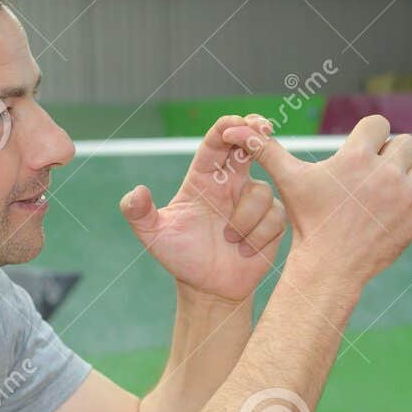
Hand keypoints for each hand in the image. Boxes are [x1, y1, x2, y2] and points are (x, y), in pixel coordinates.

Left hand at [120, 114, 286, 302]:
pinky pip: (275, 216)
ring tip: (230, 241)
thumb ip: (138, 213)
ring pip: (261, 191)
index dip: (228, 127)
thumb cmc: (181, 257)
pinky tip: (245, 251)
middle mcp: (230, 184)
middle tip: (265, 128)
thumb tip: (136, 193)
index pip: (217, 142)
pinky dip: (258, 236)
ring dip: (245, 219)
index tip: (238, 123)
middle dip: (258, 133)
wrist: (208, 288)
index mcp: (203, 178)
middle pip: (249, 146)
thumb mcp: (153, 235)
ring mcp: (253, 201)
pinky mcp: (272, 221)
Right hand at [252, 115, 411, 292]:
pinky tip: (394, 207)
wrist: (330, 266)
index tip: (358, 155)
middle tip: (371, 176)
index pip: (379, 124)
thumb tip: (236, 130)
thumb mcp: (288, 181)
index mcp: (357, 156)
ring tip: (382, 192)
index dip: (369, 137)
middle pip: (405, 142)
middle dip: (389, 154)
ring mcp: (405, 194)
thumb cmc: (307, 220)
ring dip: (404, 174)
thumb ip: (267, 151)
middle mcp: (385, 172)